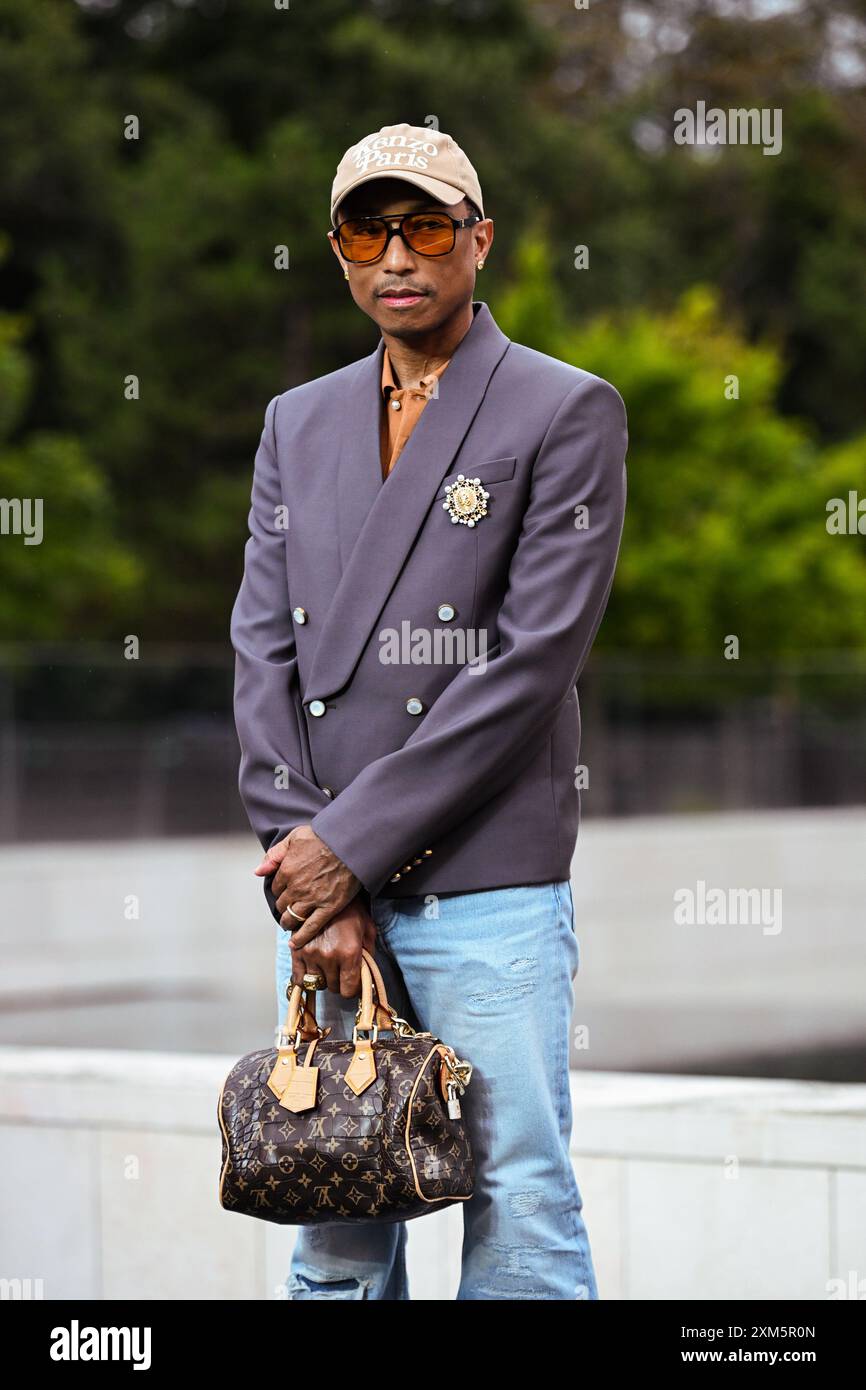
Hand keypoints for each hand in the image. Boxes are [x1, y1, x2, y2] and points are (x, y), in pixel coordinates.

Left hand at [255, 824, 359, 943]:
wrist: (350, 843)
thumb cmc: (324, 837)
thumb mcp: (294, 838)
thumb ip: (275, 855)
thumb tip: (259, 871)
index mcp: (286, 871)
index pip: (276, 887)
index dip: (281, 888)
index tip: (286, 889)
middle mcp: (296, 888)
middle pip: (283, 904)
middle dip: (285, 905)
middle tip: (290, 905)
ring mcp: (312, 900)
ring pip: (292, 918)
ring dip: (289, 922)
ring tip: (290, 923)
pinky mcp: (328, 908)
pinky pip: (311, 927)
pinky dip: (301, 937)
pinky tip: (296, 943)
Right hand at [289, 895, 377, 997]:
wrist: (327, 888)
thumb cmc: (351, 908)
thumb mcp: (368, 928)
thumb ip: (369, 954)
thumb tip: (366, 975)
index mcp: (349, 952)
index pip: (349, 990)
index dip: (353, 989)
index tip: (353, 984)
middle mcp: (329, 956)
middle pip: (333, 987)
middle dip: (339, 982)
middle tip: (342, 971)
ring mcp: (310, 954)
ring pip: (316, 983)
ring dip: (323, 978)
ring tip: (328, 966)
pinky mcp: (297, 950)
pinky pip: (298, 977)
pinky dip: (305, 977)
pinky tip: (312, 970)